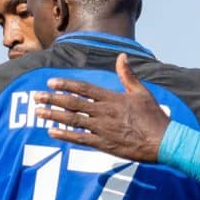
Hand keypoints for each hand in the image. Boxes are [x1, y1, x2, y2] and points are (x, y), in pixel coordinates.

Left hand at [33, 53, 168, 161]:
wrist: (162, 141)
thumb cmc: (154, 117)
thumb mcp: (142, 92)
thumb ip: (128, 75)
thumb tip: (122, 56)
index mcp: (112, 98)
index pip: (83, 88)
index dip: (65, 84)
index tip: (51, 82)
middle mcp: (104, 112)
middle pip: (72, 103)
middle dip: (52, 99)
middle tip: (36, 96)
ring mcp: (102, 128)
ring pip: (72, 120)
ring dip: (53, 115)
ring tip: (38, 112)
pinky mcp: (103, 144)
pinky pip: (80, 138)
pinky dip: (64, 135)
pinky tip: (51, 131)